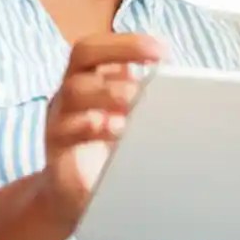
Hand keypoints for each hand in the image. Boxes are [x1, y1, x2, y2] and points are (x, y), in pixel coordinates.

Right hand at [38, 33, 163, 229]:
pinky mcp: (56, 150)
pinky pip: (68, 131)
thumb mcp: (129, 117)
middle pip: (82, 56)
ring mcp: (59, 119)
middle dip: (120, 54)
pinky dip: (94, 126)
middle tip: (154, 72)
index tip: (163, 51)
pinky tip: (118, 129)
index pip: (98, 45)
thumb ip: (145, 95)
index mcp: (88, 78)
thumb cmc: (110, 148)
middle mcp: (70, 92)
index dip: (128, 43)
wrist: (74, 197)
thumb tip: (183, 82)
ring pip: (74, 91)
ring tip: (137, 101)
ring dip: (111, 91)